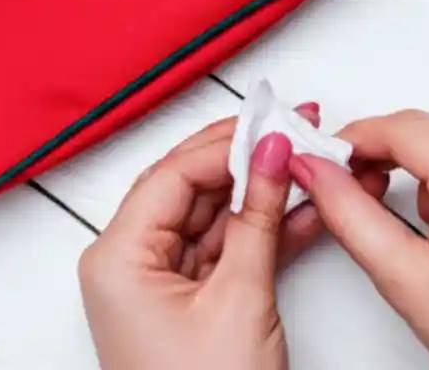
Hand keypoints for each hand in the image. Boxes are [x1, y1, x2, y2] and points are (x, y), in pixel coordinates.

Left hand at [78, 105, 387, 369]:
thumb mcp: (239, 299)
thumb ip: (258, 218)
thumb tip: (273, 155)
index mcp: (117, 257)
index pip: (174, 173)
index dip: (229, 143)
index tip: (277, 124)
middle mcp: (128, 265)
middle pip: (191, 188)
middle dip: (249, 160)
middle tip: (296, 129)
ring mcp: (158, 285)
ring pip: (213, 218)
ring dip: (264, 195)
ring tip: (311, 166)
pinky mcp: (188, 304)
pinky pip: (226, 250)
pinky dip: (264, 232)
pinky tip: (303, 210)